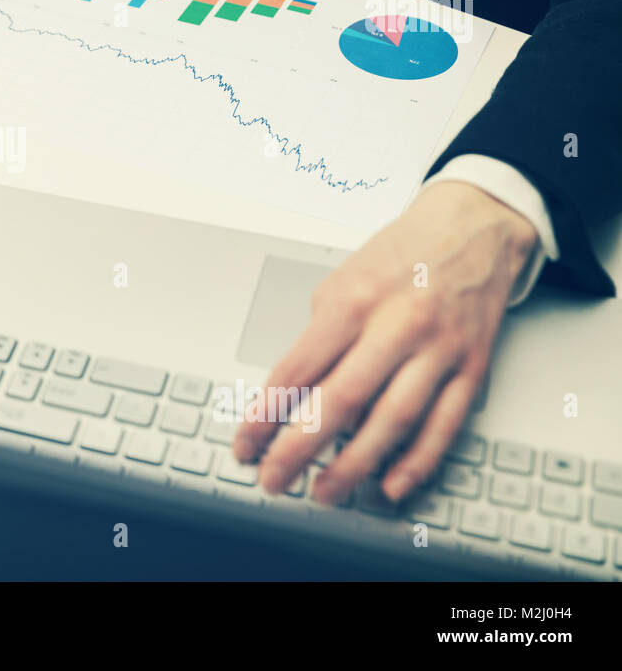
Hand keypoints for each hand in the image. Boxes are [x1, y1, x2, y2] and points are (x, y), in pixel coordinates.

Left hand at [232, 180, 537, 504]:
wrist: (473, 227)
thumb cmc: (400, 254)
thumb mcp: (342, 280)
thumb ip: (319, 336)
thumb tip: (292, 394)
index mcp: (354, 300)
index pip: (296, 370)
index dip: (265, 415)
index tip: (246, 444)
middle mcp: (397, 325)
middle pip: (340, 400)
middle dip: (299, 448)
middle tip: (274, 479)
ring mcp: (438, 349)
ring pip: (393, 420)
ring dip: (354, 465)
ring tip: (324, 492)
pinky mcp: (472, 367)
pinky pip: (444, 424)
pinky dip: (417, 461)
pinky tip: (391, 484)